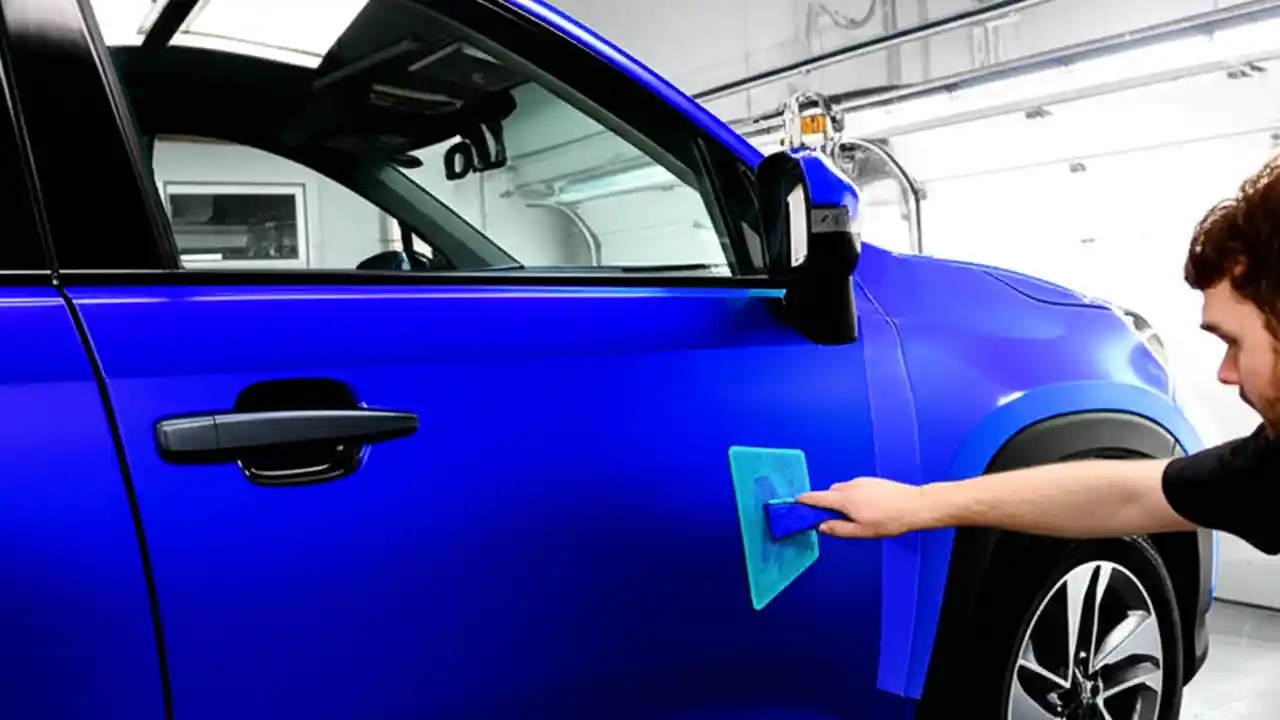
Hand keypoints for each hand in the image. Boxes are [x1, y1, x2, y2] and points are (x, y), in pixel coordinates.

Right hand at [797, 478, 928, 538]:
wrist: (914, 506)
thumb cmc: (889, 520)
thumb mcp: (861, 532)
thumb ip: (837, 529)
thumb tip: (821, 526)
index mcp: (844, 500)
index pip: (816, 498)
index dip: (804, 501)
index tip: (796, 503)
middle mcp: (850, 486)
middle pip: (829, 494)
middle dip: (827, 504)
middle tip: (834, 520)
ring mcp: (861, 481)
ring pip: (842, 490)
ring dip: (842, 501)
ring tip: (856, 516)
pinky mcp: (871, 481)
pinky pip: (855, 488)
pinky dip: (853, 497)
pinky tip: (868, 509)